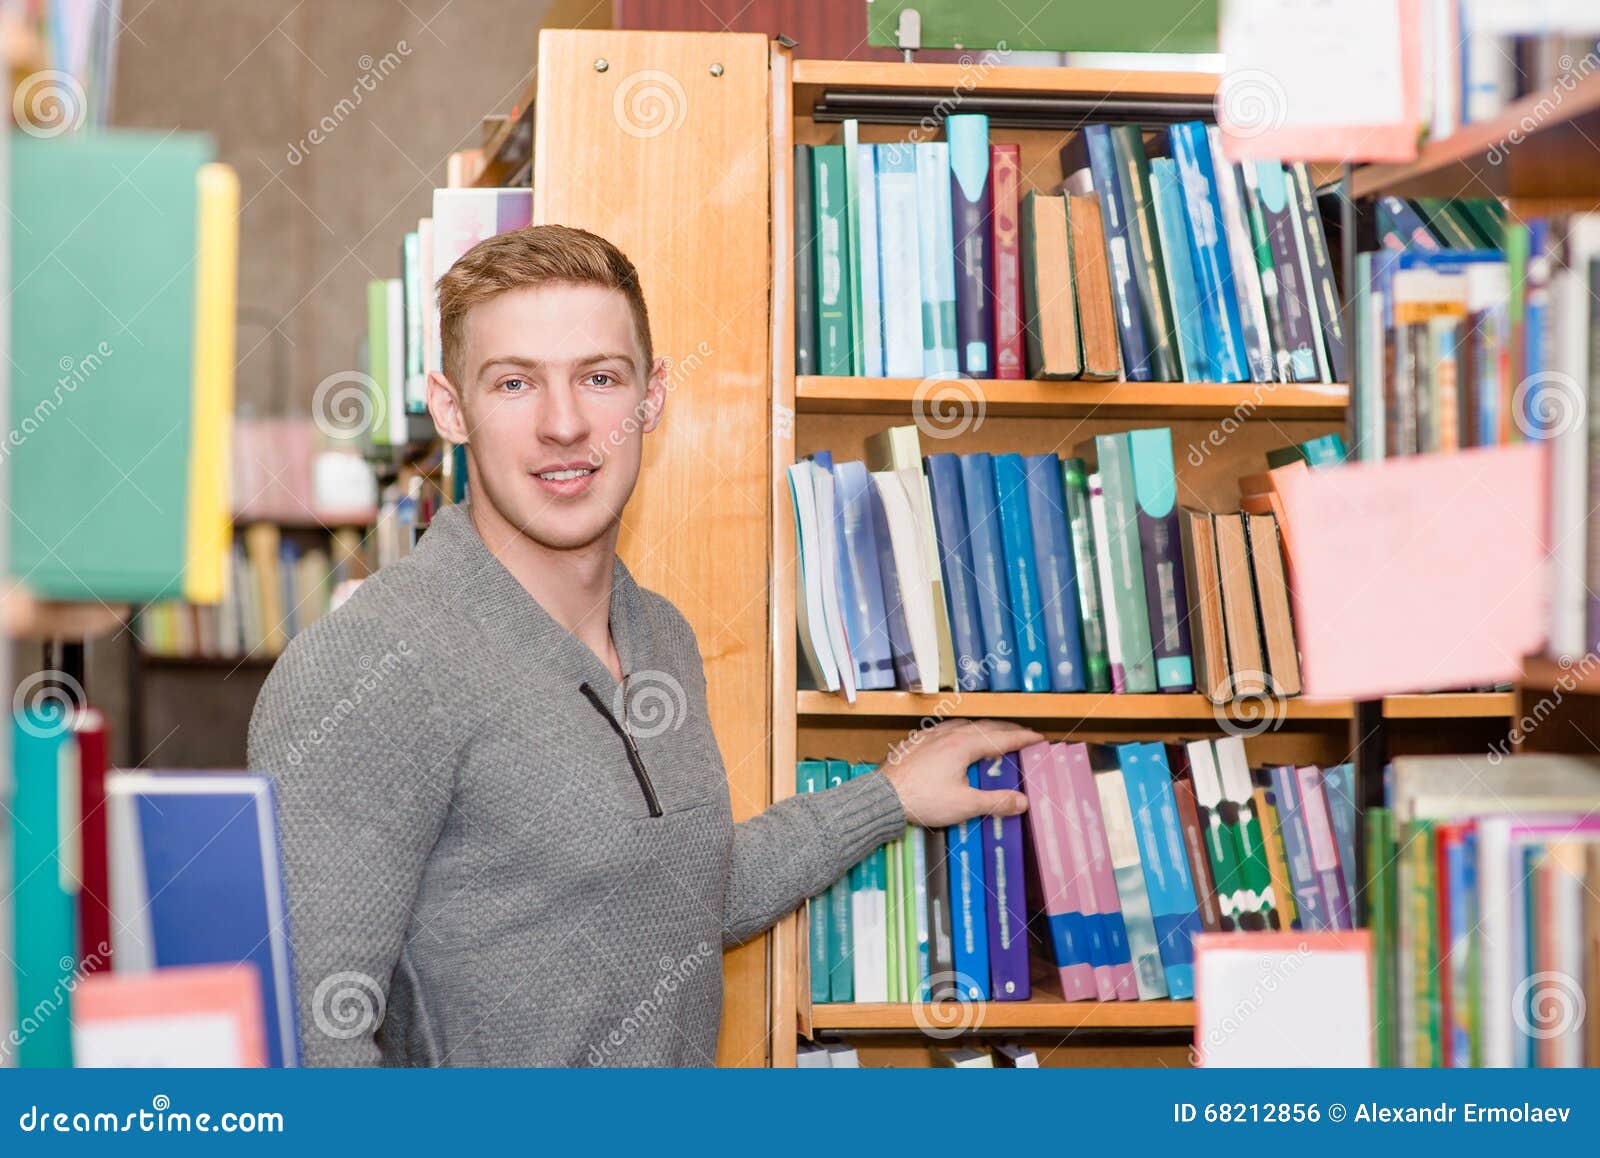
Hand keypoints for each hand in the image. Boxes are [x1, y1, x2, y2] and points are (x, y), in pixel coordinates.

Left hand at [880, 719, 1042, 827]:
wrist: (883, 796)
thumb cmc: (923, 799)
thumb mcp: (965, 804)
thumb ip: (996, 801)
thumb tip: (1022, 801)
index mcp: (964, 744)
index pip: (1002, 738)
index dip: (1022, 738)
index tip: (1038, 738)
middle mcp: (949, 734)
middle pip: (985, 726)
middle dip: (1007, 730)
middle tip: (1023, 735)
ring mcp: (931, 735)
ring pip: (964, 725)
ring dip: (984, 728)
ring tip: (994, 735)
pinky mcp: (917, 742)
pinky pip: (947, 729)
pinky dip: (963, 731)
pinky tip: (958, 739)